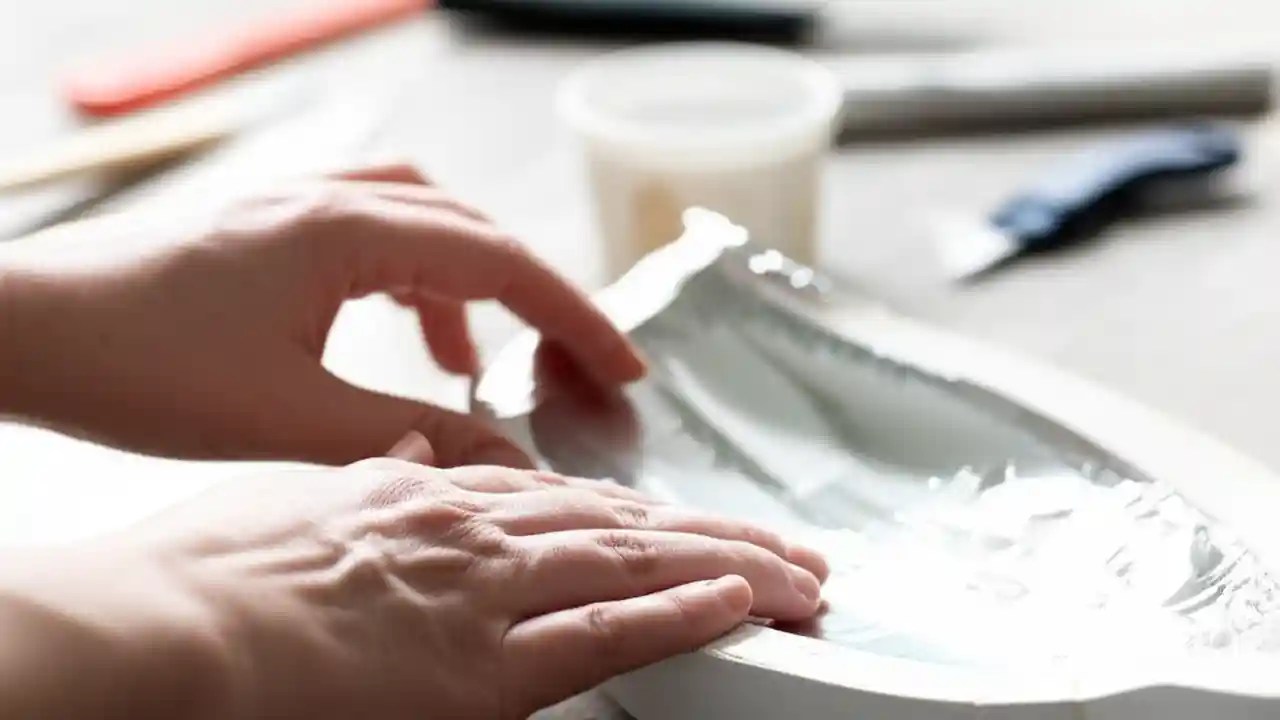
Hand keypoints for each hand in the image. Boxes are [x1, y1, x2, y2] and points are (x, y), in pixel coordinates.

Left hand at [0, 165, 642, 465]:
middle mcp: (333, 201)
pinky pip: (381, 236)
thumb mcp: (296, 420)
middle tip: (581, 365)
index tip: (623, 364)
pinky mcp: (277, 230)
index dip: (575, 317)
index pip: (503, 263)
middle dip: (539, 302)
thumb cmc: (140, 365)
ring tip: (480, 366)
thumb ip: (415, 437)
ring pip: (431, 227)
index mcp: (348, 232)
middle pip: (478, 233)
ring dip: (474, 290)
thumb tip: (504, 462)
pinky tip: (409, 341)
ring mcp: (303, 208)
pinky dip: (418, 285)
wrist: (31, 334)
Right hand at [97, 448, 827, 719]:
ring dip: (730, 570)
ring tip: (801, 578)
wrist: (169, 626)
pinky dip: (679, 613)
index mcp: (437, 500)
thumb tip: (414, 440)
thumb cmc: (218, 573)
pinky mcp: (483, 669)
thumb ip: (376, 471)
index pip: (573, 500)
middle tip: (793, 549)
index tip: (701, 522)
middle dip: (720, 538)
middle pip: (628, 529)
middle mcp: (479, 536)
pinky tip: (738, 602)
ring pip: (637, 571)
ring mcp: (488, 597)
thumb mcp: (303, 497)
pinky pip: (603, 634)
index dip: (650, 513)